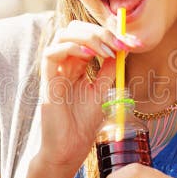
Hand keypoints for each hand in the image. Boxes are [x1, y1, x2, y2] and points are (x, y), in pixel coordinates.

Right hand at [34, 20, 139, 177]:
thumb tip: (122, 49)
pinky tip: (89, 55)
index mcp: (77, 65)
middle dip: (99, 30)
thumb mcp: (102, 91)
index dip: (108, 33)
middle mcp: (65, 64)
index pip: (89, 36)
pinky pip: (51, 53)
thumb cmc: (84, 124)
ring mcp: (55, 71)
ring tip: (106, 49)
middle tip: (119, 42)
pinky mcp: (46, 79)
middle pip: (75, 30)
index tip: (130, 41)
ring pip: (63, 35)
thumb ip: (108, 70)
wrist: (70, 147)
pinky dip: (70, 47)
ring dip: (87, 36)